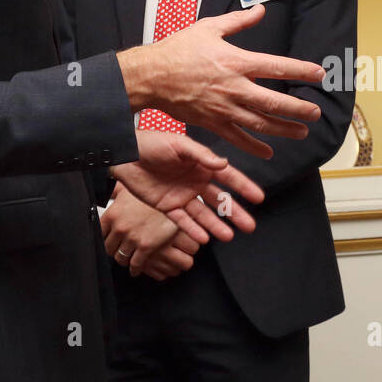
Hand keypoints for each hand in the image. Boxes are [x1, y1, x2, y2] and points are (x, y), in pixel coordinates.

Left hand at [101, 184, 195, 276]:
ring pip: (120, 258)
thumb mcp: (129, 189)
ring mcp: (132, 239)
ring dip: (123, 260)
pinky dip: (135, 269)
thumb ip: (115, 193)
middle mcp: (120, 228)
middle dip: (113, 250)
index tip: (107, 240)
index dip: (103, 238)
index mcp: (113, 214)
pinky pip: (135, 264)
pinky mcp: (146, 247)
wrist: (173, 199)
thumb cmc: (153, 193)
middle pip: (108, 248)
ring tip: (127, 260)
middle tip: (118, 251)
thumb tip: (107, 192)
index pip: (99, 233)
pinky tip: (136, 269)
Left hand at [110, 131, 263, 243]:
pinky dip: (192, 229)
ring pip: (203, 214)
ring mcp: (182, 195)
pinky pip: (182, 220)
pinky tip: (203, 238)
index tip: (259, 197)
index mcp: (201, 165)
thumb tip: (223, 164)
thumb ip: (201, 155)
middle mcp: (195, 181)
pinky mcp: (166, 206)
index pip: (227, 177)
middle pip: (219, 200)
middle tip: (250, 226)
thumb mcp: (178, 145)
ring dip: (215, 225)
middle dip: (235, 213)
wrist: (123, 154)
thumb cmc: (150, 143)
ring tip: (229, 237)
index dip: (244, 187)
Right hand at [117, 5, 325, 159]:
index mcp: (236, 62)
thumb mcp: (209, 28)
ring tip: (302, 132)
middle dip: (298, 109)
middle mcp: (234, 87)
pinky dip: (254, 147)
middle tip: (315, 113)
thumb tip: (260, 9)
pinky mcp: (212, 123)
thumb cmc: (178, 50)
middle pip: (274, 102)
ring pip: (260, 123)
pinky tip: (269, 152)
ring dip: (284, 130)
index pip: (277, 67)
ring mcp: (224, 108)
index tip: (319, 73)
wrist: (151, 76)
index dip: (301, 70)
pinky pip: (238, 138)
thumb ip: (238, 20)